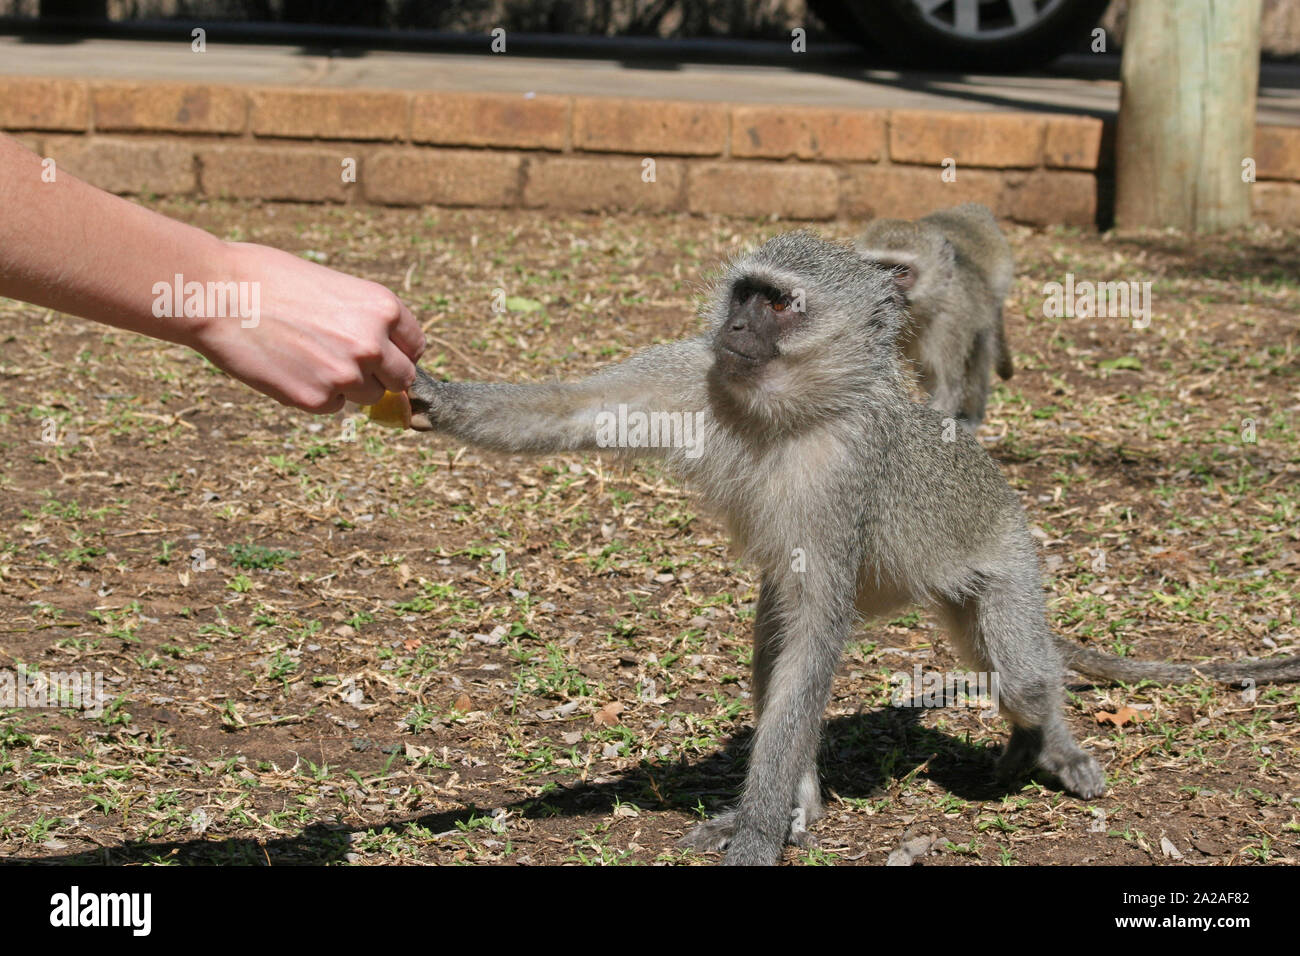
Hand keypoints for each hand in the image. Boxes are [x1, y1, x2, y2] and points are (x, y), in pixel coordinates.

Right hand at [189, 241, 424, 412]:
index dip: (397, 351)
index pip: (414, 347)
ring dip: (347, 386)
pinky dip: (315, 395)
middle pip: (401, 379)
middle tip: (349, 364)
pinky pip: (331, 407)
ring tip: (307, 357)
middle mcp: (373, 344)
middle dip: (381, 376)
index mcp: (383, 308)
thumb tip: (383, 351)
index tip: (381, 353)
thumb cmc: (268, 278)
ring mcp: (346, 376)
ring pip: (367, 397)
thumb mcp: (334, 286)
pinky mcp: (315, 400)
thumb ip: (364, 319)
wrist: (217, 292)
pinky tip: (288, 368)